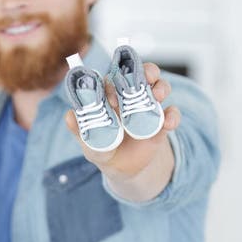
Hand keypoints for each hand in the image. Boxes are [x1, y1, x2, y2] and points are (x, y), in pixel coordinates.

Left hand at [66, 62, 180, 178]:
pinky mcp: (162, 123)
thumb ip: (80, 129)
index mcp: (111, 96)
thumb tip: (68, 116)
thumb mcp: (89, 142)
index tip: (113, 96)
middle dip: (147, 71)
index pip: (114, 79)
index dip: (114, 82)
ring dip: (162, 87)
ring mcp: (149, 108)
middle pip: (142, 74)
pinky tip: (168, 123)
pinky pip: (172, 115)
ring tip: (159, 95)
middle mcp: (131, 97)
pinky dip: (173, 116)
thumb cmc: (102, 149)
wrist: (122, 170)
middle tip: (147, 79)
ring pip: (160, 88)